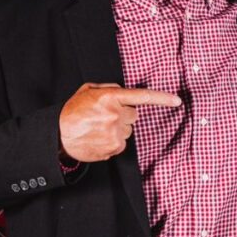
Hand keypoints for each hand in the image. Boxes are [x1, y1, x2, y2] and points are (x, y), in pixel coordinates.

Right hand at [59, 83, 180, 161]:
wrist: (58, 136)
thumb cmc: (73, 112)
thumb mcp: (88, 91)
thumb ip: (109, 88)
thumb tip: (125, 92)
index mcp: (109, 97)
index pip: (141, 96)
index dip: (162, 98)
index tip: (177, 101)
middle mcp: (115, 114)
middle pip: (133, 115)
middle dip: (123, 115)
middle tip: (104, 117)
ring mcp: (116, 132)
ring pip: (128, 129)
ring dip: (117, 128)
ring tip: (98, 129)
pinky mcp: (115, 147)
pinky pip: (122, 143)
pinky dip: (113, 141)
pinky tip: (98, 138)